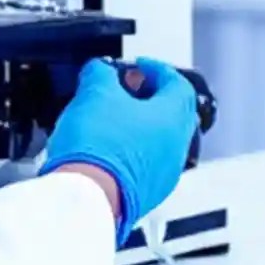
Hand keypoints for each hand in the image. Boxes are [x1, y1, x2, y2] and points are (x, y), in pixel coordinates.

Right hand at [40, 57, 197, 243]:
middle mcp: (176, 147)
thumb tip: (100, 70)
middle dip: (148, 97)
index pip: (178, 83)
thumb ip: (100, 73)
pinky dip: (130, 151)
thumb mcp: (94, 92)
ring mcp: (164, 174)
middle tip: (125, 90)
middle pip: (172, 112)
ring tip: (110, 118)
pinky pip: (145, 165)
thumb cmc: (98, 149)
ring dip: (138, 126)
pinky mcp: (145, 194)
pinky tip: (105, 149)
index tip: (139, 66)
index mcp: (174, 117)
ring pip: (158, 141)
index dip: (156, 69)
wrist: (87, 198)